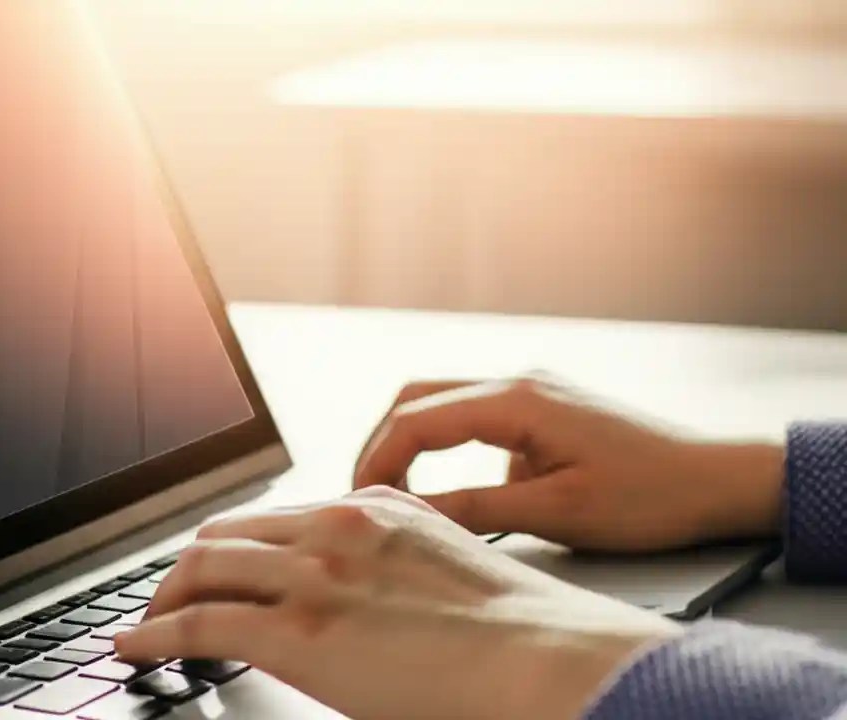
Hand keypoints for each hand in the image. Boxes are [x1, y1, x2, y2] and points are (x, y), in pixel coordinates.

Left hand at [115, 487, 680, 719]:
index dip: (233, 543)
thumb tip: (370, 601)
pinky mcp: (298, 630)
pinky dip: (156, 632)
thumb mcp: (448, 568)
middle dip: (191, 566)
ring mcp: (313, 575)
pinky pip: (199, 623)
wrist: (547, 661)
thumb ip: (395, 567)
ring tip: (149, 620)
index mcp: (373, 509)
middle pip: (227, 535)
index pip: (275, 517)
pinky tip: (138, 645)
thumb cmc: (520, 631)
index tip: (217, 561)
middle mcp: (334, 528)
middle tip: (172, 590)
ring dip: (165, 597)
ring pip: (203, 570)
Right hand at [354, 377, 784, 550]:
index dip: (378, 462)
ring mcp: (529, 389)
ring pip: (440, 401)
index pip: (416, 420)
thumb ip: (474, 509)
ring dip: (408, 442)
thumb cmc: (648, 496)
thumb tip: (409, 512)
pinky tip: (443, 486)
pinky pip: (470, 414)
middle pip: (416, 398)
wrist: (716, 479)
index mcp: (517, 399)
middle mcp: (517, 380)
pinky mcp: (540, 406)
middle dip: (381, 445)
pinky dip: (440, 444)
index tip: (363, 505)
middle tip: (365, 496)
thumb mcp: (556, 512)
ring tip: (392, 492)